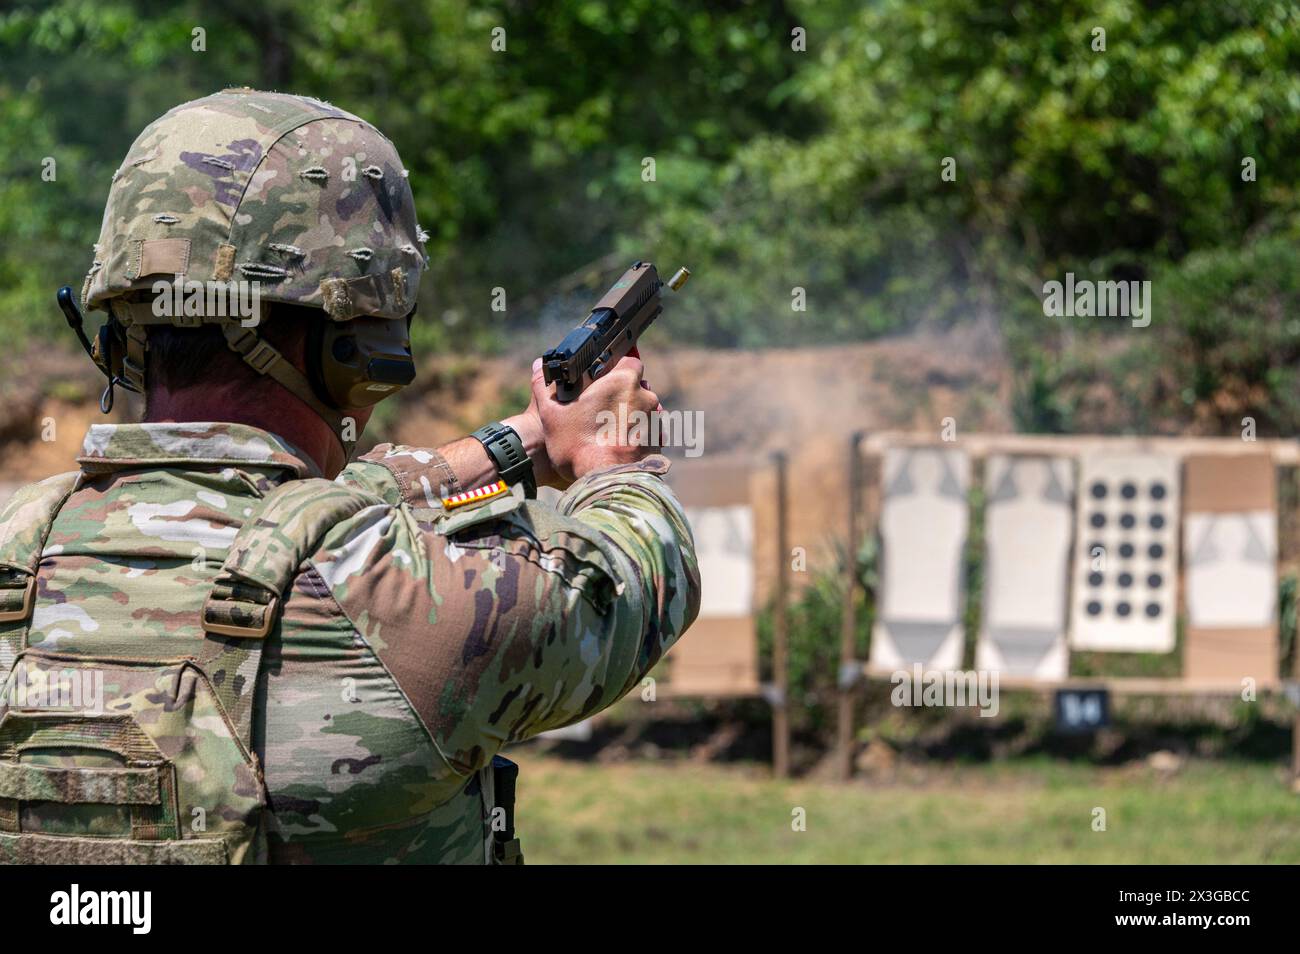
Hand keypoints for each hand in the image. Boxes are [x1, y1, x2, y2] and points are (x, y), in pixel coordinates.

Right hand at [514, 354, 660, 488]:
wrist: (603, 483)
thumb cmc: (577, 446)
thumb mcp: (551, 415)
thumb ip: (544, 386)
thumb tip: (537, 367)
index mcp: (623, 381)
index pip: (630, 361)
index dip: (617, 369)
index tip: (604, 380)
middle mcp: (645, 397)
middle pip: (636, 388)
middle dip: (621, 396)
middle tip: (598, 411)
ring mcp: (654, 422)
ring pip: (642, 411)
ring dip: (628, 418)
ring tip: (605, 433)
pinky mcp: (658, 444)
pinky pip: (646, 434)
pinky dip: (634, 438)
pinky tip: (615, 448)